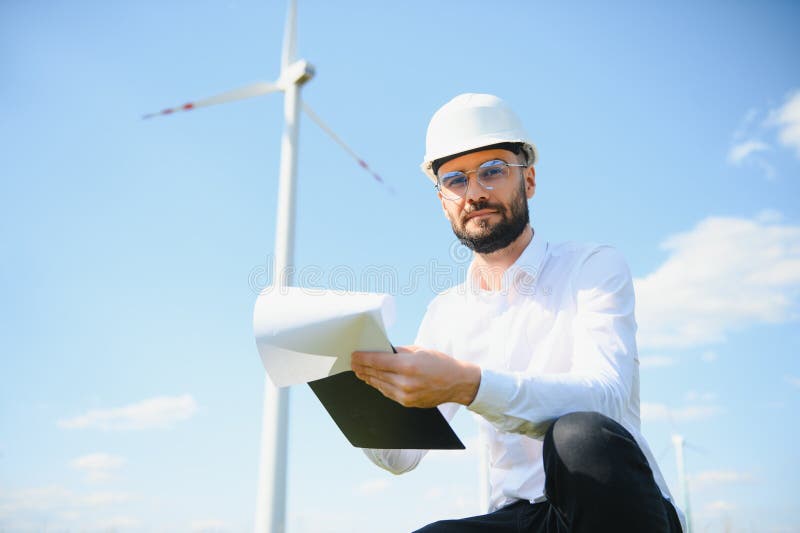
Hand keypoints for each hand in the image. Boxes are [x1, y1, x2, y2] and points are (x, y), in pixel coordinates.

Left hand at [351, 345, 480, 407]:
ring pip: (379, 385)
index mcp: (408, 365)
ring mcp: (406, 395)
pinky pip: (388, 393)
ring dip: (368, 378)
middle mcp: (405, 382)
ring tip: (360, 372)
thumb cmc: (439, 363)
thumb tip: (381, 351)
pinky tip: (374, 380)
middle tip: (353, 363)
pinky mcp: (408, 403)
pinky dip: (379, 386)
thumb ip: (398, 352)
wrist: (457, 383)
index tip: (354, 355)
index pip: (377, 361)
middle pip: (376, 374)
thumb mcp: (419, 350)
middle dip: (362, 368)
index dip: (363, 358)